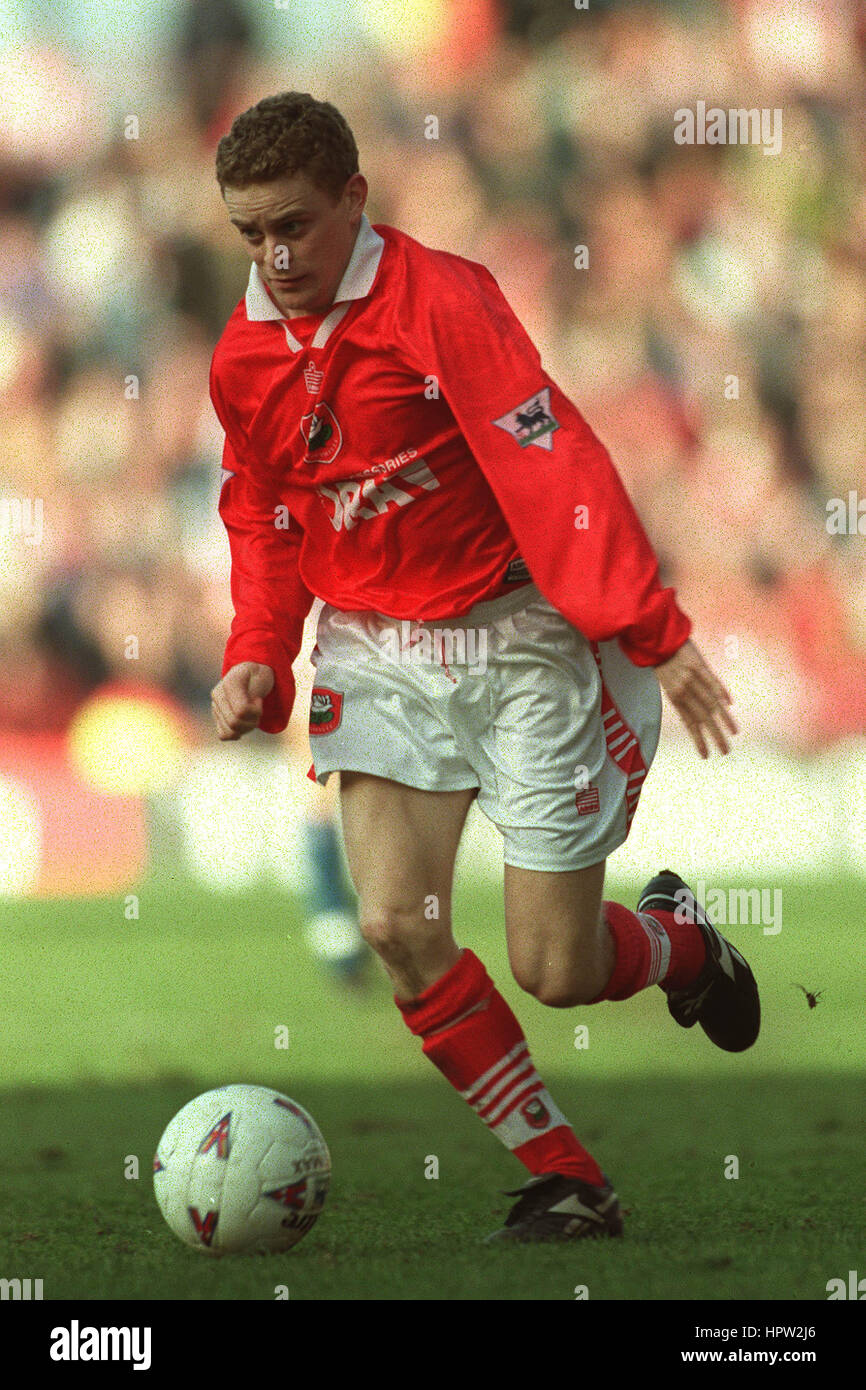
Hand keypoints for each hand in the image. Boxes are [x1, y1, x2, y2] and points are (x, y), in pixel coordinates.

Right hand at [211, 662, 274, 740]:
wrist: (251, 675)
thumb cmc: (259, 676)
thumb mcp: (262, 677)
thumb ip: (253, 691)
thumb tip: (241, 713)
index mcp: (229, 682)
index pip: (242, 711)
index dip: (256, 711)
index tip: (259, 700)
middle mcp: (217, 694)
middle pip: (235, 724)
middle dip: (252, 721)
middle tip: (257, 710)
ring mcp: (215, 706)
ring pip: (231, 732)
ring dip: (247, 728)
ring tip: (251, 715)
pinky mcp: (216, 716)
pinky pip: (223, 735)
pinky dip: (237, 733)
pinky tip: (243, 723)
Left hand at [654, 640, 737, 757]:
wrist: (656, 637)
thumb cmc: (663, 659)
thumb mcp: (669, 680)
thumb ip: (683, 695)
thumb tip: (695, 707)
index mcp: (675, 697)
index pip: (689, 723)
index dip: (698, 739)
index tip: (706, 755)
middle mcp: (683, 691)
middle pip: (702, 718)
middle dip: (714, 736)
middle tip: (725, 751)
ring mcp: (690, 679)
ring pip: (710, 703)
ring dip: (723, 720)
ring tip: (733, 734)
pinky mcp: (697, 665)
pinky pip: (712, 681)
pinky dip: (721, 692)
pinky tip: (729, 705)